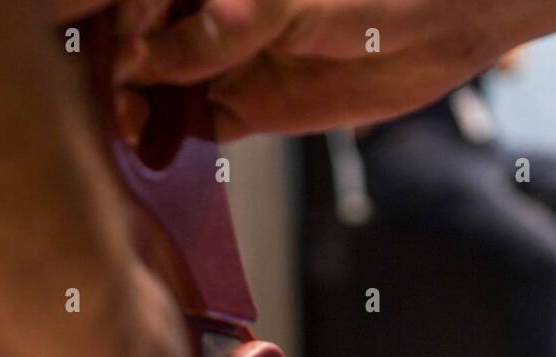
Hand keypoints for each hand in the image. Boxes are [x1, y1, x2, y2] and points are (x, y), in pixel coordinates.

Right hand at [124, 0, 555, 139]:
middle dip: (115, 70)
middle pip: (140, 44)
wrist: (445, 20)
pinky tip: (147, 144)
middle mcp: (208, 13)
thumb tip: (142, 59)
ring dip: (134, 108)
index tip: (113, 53)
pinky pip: (192, 124)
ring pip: (158, 86)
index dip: (118, 24)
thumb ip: (215, 31)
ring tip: (125, 126)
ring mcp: (224, 60)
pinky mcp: (247, 106)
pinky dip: (167, 138)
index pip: (141, 0)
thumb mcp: (285, 2)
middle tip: (110, 98)